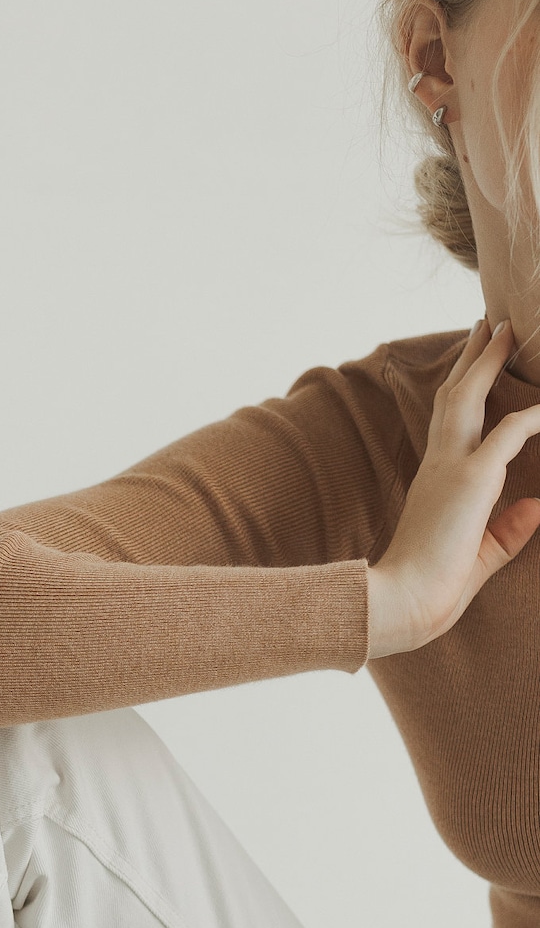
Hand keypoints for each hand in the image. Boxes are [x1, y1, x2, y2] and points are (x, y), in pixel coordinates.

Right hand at [367, 316, 539, 658]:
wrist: (401, 602)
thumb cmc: (432, 589)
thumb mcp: (482, 555)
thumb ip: (508, 530)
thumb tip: (538, 507)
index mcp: (436, 481)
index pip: (448, 425)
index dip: (463, 392)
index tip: (472, 368)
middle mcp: (439, 465)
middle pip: (453, 396)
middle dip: (472, 359)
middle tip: (486, 325)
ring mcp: (453, 468)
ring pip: (469, 397)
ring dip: (487, 361)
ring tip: (503, 330)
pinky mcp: (472, 479)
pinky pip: (511, 431)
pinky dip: (533, 415)